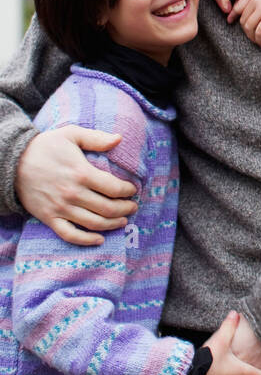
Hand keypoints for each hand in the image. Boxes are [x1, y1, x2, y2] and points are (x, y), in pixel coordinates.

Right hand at [16, 127, 137, 245]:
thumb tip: (119, 138)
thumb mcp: (70, 134)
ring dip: (112, 225)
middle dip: (125, 209)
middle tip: (133, 207)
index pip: (114, 188)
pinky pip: (70, 235)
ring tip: (123, 221)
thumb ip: (96, 138)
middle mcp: (73, 194)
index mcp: (81, 173)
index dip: (128, 191)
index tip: (133, 190)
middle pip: (108, 208)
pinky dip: (86, 241)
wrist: (12, 162)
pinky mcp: (49, 218)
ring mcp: (61, 208)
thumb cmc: (45, 146)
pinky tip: (99, 240)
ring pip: (94, 223)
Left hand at [226, 0, 260, 45]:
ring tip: (258, 41)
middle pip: (243, 20)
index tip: (231, 22)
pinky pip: (260, 31)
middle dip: (246, 30)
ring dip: (252, 37)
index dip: (233, 16)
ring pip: (249, 27)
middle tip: (252, 35)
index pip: (237, 7)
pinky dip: (259, 39)